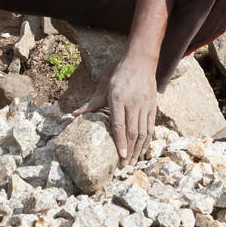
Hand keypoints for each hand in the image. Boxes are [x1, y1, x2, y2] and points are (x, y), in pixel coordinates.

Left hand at [72, 52, 157, 168]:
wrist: (140, 61)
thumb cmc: (118, 74)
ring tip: (133, 162)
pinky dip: (147, 140)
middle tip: (125, 165)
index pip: (119, 125)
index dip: (120, 142)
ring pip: (143, 131)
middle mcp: (132, 103)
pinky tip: (143, 149)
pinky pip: (150, 126)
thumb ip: (92, 105)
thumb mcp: (104, 87)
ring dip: (138, 149)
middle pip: (132, 132)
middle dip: (129, 151)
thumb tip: (73, 116)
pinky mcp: (152, 105)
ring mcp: (144, 104)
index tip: (120, 156)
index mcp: (117, 98)